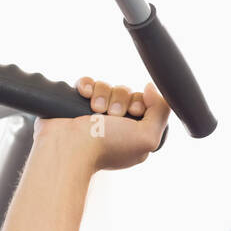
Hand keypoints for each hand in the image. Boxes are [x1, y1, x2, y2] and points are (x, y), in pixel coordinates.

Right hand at [33, 78, 169, 173]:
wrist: (69, 147)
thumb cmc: (108, 147)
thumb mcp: (147, 137)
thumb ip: (161, 112)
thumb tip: (151, 87)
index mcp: (132, 135)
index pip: (143, 105)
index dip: (140, 103)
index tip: (133, 112)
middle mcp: (114, 125)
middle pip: (125, 93)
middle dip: (120, 99)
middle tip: (111, 115)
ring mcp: (95, 115)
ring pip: (107, 86)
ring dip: (103, 94)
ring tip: (96, 110)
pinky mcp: (77, 105)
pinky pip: (88, 83)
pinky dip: (88, 85)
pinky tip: (85, 94)